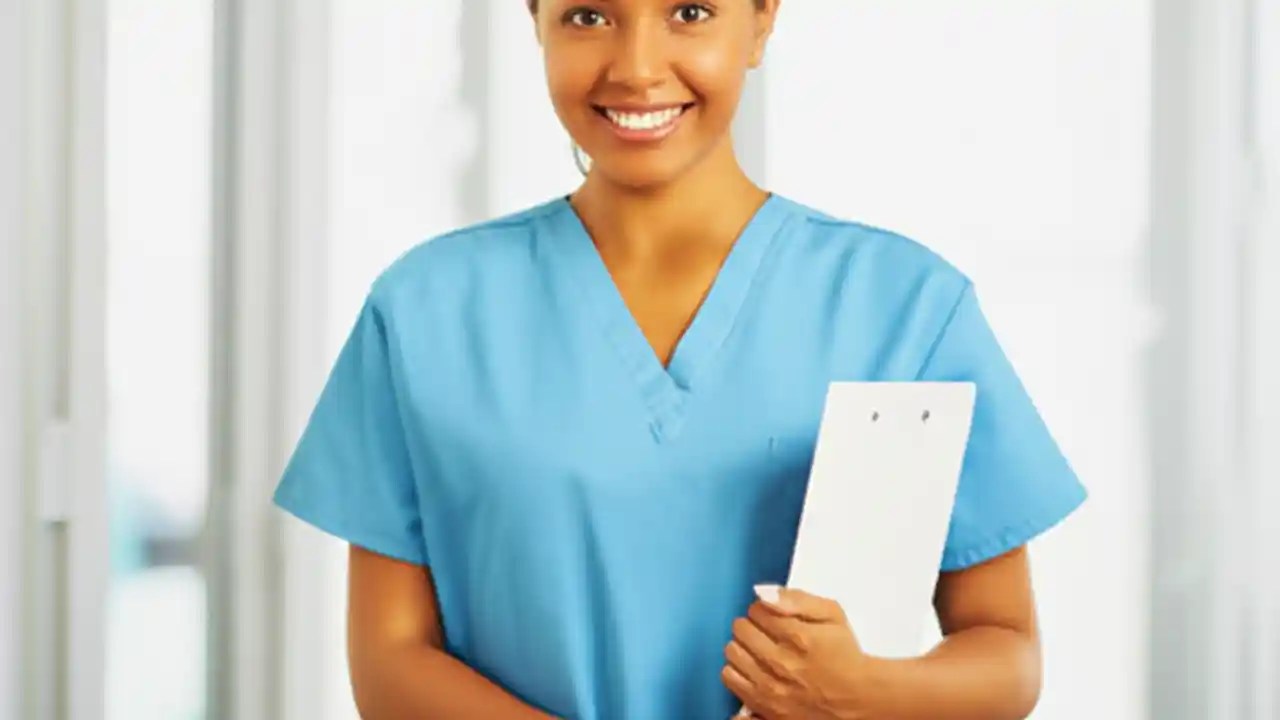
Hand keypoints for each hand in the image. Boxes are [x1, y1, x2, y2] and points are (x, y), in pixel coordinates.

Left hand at [722, 585, 870, 719]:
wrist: (856, 698)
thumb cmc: (843, 654)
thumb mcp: (832, 615)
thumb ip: (797, 599)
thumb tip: (764, 592)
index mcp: (797, 636)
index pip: (756, 610)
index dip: (764, 609)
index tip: (773, 617)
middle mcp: (779, 662)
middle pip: (741, 629)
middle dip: (752, 626)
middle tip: (767, 633)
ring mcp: (769, 687)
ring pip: (732, 652)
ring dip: (743, 646)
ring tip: (761, 650)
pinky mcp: (763, 706)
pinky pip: (730, 678)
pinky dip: (737, 671)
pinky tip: (753, 669)